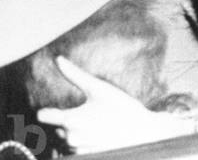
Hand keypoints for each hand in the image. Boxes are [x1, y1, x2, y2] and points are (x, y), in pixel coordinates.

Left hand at [37, 57, 193, 153]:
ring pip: (64, 140)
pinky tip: (95, 136)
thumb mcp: (100, 88)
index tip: (58, 108)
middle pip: (55, 128)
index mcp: (70, 120)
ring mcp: (77, 150)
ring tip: (93, 125)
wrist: (142, 132)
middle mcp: (70, 137)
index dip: (49, 111)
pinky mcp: (85, 157)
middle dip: (65, 122)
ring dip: (72, 133)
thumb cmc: (122, 107)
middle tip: (86, 115)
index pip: (42, 116)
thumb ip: (75, 75)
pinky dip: (80, 143)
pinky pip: (73, 150)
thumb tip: (58, 59)